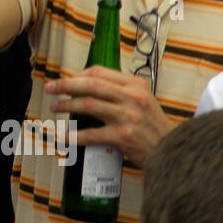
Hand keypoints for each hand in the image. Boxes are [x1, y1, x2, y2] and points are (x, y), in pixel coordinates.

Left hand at [45, 66, 174, 166]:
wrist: (173, 152)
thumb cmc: (154, 128)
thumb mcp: (143, 101)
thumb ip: (121, 92)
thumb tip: (89, 87)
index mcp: (135, 85)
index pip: (99, 71)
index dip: (78, 75)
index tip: (66, 81)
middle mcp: (132, 97)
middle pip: (90, 84)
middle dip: (65, 84)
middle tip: (49, 88)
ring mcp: (128, 116)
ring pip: (88, 105)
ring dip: (66, 106)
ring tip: (55, 107)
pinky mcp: (124, 136)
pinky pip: (92, 134)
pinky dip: (74, 135)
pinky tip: (62, 136)